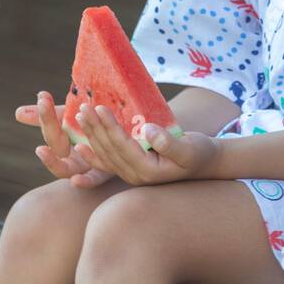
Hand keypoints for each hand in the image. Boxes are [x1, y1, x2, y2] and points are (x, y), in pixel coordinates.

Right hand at [15, 91, 116, 187]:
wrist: (140, 128)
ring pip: (66, 168)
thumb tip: (18, 113)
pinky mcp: (109, 173)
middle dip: (48, 125)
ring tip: (41, 149)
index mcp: (68, 142)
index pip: (50, 130)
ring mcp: (89, 166)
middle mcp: (75, 157)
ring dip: (52, 161)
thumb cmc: (105, 123)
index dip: (45, 116)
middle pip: (55, 147)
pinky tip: (75, 180)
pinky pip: (94, 181)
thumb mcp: (80, 116)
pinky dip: (84, 182)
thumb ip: (53, 115)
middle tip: (44, 102)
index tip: (42, 96)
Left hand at [70, 102, 219, 185]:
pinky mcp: (130, 169)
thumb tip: (147, 129)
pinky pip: (107, 163)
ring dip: (91, 135)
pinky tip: (79, 146)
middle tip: (83, 107)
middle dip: (95, 128)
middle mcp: (135, 175)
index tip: (99, 107)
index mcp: (147, 171)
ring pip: (105, 155)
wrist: (204, 165)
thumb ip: (169, 143)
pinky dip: (93, 154)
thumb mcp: (190, 148)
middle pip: (109, 150)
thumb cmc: (199, 154)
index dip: (109, 126)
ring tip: (80, 116)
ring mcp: (130, 174)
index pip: (122, 146)